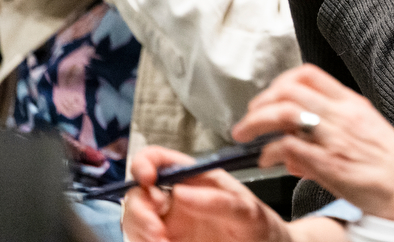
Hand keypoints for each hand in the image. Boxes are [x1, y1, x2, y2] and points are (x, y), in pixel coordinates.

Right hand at [122, 146, 295, 241]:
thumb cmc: (259, 226)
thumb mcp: (247, 211)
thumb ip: (218, 201)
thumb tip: (180, 192)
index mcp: (194, 179)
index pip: (157, 160)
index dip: (144, 163)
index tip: (147, 179)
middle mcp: (175, 200)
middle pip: (137, 194)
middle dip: (139, 211)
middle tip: (158, 232)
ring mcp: (168, 225)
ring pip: (134, 222)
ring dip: (141, 232)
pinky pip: (142, 241)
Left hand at [233, 65, 393, 238]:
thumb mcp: (364, 139)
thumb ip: (327, 138)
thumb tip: (291, 151)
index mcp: (352, 103)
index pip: (308, 74)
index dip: (279, 83)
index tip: (267, 99)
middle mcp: (342, 114)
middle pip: (289, 88)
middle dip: (260, 102)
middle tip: (250, 119)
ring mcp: (336, 137)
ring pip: (284, 111)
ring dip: (256, 122)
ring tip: (246, 136)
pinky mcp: (331, 163)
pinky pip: (290, 146)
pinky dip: (270, 151)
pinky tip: (266, 160)